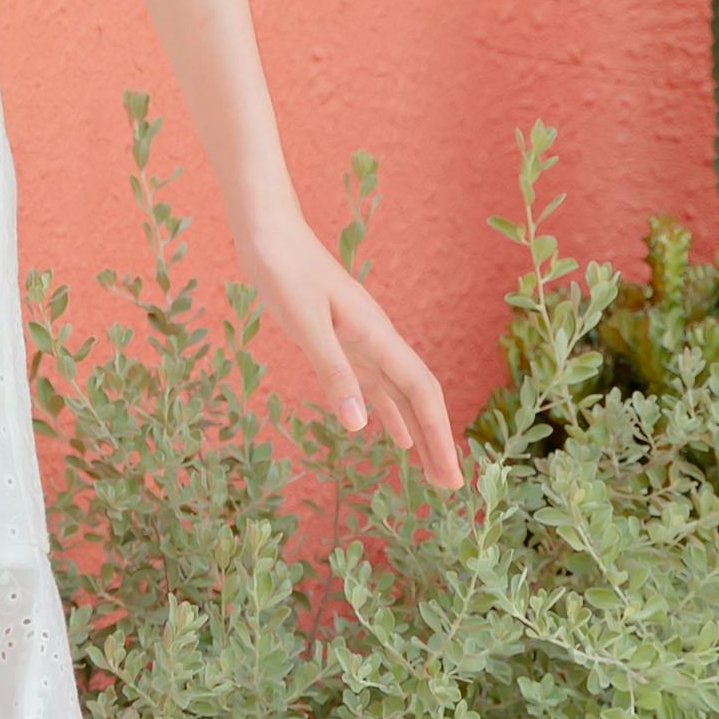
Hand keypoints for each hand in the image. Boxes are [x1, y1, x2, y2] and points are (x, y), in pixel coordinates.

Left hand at [236, 210, 463, 487]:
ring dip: (417, 430)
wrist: (268, 231)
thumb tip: (359, 426)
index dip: (439, 436)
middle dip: (437, 441)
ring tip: (429, 470)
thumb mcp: (306, 325)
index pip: (422, 393)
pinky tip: (392, 434)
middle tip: (450, 487)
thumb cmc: (284, 271)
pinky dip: (388, 411)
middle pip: (419, 396)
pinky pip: (375, 384)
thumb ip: (333, 372)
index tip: (451, 477)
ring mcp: (361, 339)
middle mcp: (377, 339)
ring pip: (400, 393)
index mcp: (376, 335)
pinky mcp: (340, 338)